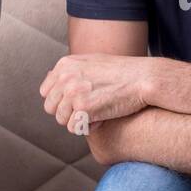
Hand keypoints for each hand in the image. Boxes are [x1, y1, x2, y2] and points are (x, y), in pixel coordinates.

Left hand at [39, 53, 154, 133]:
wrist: (144, 78)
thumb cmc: (123, 71)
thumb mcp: (93, 62)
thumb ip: (72, 71)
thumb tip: (51, 78)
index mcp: (65, 65)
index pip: (46, 92)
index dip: (61, 101)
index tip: (77, 103)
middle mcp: (65, 77)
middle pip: (52, 108)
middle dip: (68, 113)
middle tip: (88, 111)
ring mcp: (73, 92)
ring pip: (62, 120)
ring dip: (78, 121)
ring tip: (97, 114)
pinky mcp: (84, 108)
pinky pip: (74, 128)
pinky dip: (87, 128)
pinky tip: (101, 120)